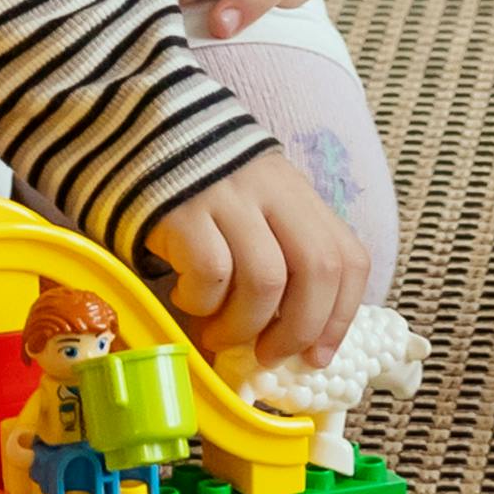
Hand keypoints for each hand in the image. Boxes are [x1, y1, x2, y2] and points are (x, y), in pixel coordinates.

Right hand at [148, 150, 360, 372]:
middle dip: (299, 329)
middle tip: (269, 355)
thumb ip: (283, 259)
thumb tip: (296, 342)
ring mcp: (229, 199)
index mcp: (300, 196)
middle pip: (317, 269)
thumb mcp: (259, 212)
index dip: (340, 316)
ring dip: (244, 325)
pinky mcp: (183, 211)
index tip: (317, 356)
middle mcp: (273, 192)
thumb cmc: (207, 195)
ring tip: (220, 334)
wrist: (145, 137)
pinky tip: (187, 298)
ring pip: (265, 280)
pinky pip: (210, 273)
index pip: (348, 259)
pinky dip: (201, 302)